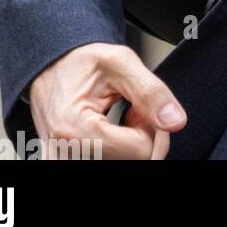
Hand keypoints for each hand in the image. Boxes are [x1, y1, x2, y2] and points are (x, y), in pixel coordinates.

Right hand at [28, 41, 186, 159]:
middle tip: (132, 111)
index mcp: (75, 129)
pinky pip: (108, 162)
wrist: (52, 68)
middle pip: (133, 162)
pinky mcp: (64, 165)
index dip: (152, 127)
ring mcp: (62, 164)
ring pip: (122, 163)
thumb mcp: (120, 62)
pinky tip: (111, 133)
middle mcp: (64, 155)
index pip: (140, 151)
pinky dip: (117, 151)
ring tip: (118, 119)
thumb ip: (150, 91)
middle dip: (143, 136)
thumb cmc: (81, 62)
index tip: (141, 108)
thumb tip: (175, 121)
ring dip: (130, 144)